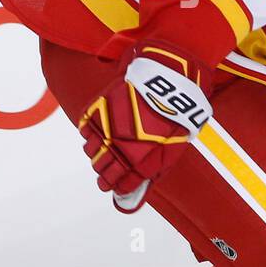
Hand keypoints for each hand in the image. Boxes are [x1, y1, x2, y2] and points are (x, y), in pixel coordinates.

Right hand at [78, 42, 212, 197]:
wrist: (172, 79)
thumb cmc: (180, 114)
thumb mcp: (175, 147)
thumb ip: (155, 168)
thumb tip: (140, 185)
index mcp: (144, 160)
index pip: (122, 183)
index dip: (117, 186)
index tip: (114, 187)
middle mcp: (122, 147)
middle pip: (104, 169)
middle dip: (104, 175)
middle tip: (104, 177)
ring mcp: (108, 128)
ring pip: (91, 150)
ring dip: (96, 155)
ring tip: (101, 155)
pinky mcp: (100, 109)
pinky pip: (85, 128)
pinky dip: (89, 134)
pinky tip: (97, 135)